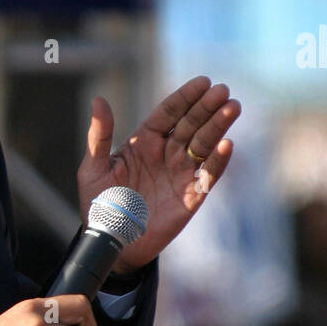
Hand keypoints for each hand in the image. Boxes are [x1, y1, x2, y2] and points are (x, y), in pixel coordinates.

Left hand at [77, 76, 240, 272]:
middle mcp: (166, 153)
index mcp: (144, 142)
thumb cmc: (100, 205)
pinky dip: (218, 161)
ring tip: (233, 107)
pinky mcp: (191, 197)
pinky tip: (227, 144)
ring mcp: (180, 174)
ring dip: (218, 126)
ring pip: (203, 144)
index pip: (168, 113)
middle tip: (223, 91)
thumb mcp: (93, 169)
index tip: (203, 82)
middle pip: (190, 124)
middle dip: (207, 107)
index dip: (185, 98)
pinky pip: (208, 175)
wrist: (112, 243)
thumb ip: (99, 136)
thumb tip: (98, 100)